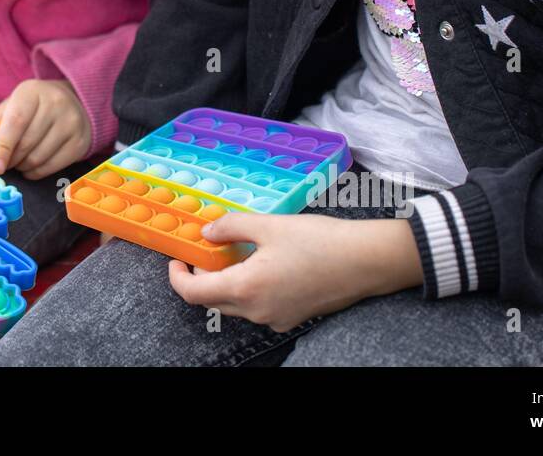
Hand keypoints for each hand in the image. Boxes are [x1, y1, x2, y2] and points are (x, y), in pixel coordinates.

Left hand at [0, 79, 90, 179]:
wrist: (74, 101)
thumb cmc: (35, 106)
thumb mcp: (13, 105)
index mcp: (32, 92)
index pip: (16, 122)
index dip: (3, 147)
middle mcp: (55, 104)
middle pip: (26, 144)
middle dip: (10, 159)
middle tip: (5, 162)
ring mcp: (71, 123)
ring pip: (38, 158)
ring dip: (22, 167)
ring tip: (19, 161)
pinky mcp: (80, 142)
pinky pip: (52, 167)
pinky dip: (36, 172)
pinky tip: (32, 166)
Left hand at [168, 212, 423, 330]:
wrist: (365, 261)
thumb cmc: (319, 240)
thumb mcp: (269, 224)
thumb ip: (231, 227)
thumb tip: (206, 233)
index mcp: (246, 288)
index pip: (193, 293)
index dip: (177, 277)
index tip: (177, 259)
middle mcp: (257, 311)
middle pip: (212, 301)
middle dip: (201, 278)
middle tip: (204, 252)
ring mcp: (275, 318)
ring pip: (235, 305)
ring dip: (226, 282)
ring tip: (234, 253)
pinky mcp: (291, 317)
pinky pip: (257, 307)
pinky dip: (248, 289)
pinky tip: (260, 264)